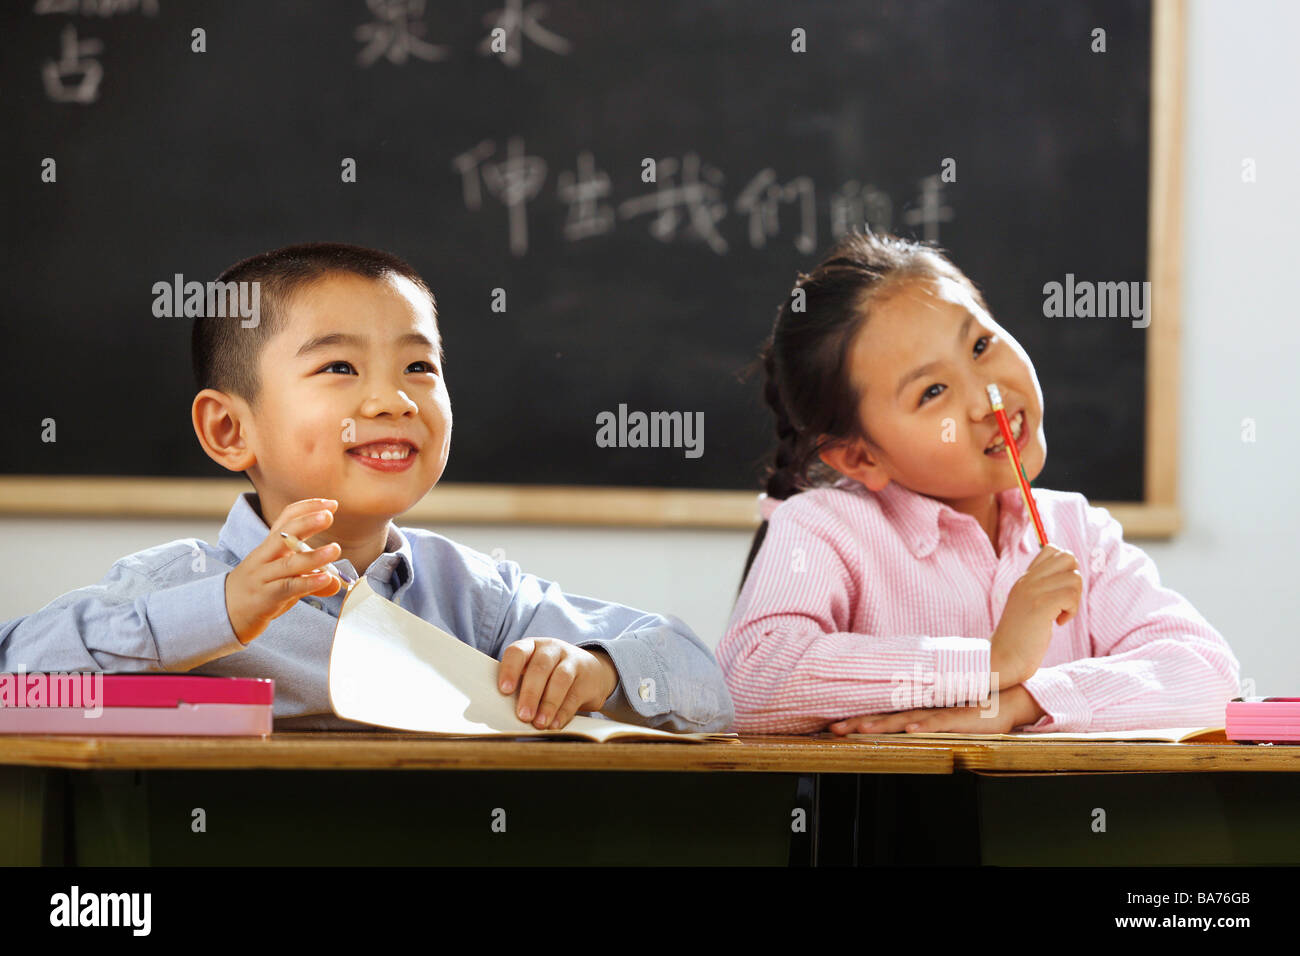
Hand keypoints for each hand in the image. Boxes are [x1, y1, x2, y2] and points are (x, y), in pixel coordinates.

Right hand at [224, 498, 343, 644]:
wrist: (225, 612)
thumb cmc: (259, 589)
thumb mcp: (285, 578)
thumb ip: (310, 577)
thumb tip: (336, 581)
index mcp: (270, 546)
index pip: (286, 518)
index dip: (307, 508)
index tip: (331, 504)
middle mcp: (265, 557)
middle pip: (284, 534)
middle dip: (306, 522)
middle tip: (328, 516)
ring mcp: (263, 576)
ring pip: (289, 563)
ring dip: (314, 556)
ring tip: (335, 549)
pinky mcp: (265, 596)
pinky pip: (288, 587)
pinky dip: (308, 582)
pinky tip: (325, 578)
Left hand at [497, 638, 618, 729]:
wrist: (592, 671)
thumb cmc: (551, 674)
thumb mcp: (534, 671)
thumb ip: (519, 685)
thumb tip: (502, 711)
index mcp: (532, 646)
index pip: (518, 652)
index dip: (509, 670)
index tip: (504, 690)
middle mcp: (552, 649)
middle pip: (540, 667)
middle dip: (530, 693)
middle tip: (523, 715)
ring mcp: (572, 661)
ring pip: (560, 679)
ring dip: (548, 704)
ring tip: (539, 723)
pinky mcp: (588, 678)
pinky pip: (575, 695)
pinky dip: (563, 712)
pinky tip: (554, 724)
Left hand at [828, 685, 1045, 735]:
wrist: (1010, 696)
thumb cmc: (973, 704)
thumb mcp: (942, 711)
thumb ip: (920, 714)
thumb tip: (896, 721)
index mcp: (918, 707)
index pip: (882, 713)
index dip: (857, 718)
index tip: (832, 725)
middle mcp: (925, 707)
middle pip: (886, 716)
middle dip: (858, 723)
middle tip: (833, 729)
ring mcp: (943, 711)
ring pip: (907, 718)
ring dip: (883, 724)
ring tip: (861, 730)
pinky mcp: (964, 718)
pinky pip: (941, 722)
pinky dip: (925, 725)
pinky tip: (910, 730)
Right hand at [989, 544, 1081, 686]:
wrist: (1004, 657)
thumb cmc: (1020, 637)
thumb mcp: (1028, 605)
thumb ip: (1042, 589)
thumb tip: (1071, 576)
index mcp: (1025, 579)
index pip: (1052, 550)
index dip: (1065, 568)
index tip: (1059, 591)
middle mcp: (1028, 580)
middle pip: (1068, 558)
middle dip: (1074, 580)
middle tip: (1064, 601)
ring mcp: (1033, 591)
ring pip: (1074, 578)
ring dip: (1074, 600)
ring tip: (1060, 614)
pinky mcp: (1040, 605)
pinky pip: (1070, 596)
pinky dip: (1071, 611)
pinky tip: (1058, 623)